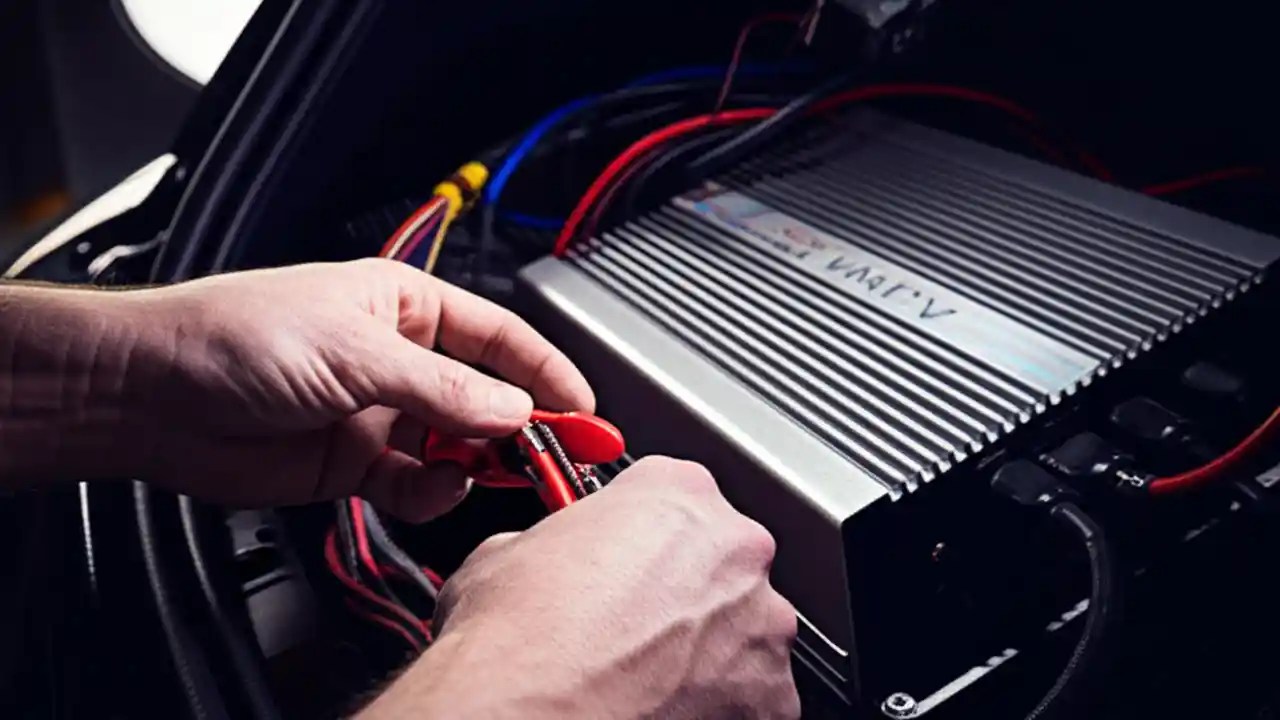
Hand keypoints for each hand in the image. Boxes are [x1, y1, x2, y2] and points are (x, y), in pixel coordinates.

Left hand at [117, 259, 593, 518]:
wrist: (154, 395)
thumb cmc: (235, 336)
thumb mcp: (355, 352)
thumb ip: (442, 389)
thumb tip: (513, 410)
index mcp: (405, 306)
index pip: (499, 338)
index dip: (547, 371)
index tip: (584, 408)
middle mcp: (399, 359)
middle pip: (485, 396)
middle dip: (520, 426)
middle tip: (555, 454)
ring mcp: (378, 413)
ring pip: (454, 446)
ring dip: (474, 463)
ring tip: (486, 472)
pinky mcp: (353, 463)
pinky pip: (414, 484)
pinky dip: (431, 493)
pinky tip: (434, 490)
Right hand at [363, 457, 800, 718]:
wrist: (529, 714)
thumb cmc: (518, 637)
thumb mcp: (509, 551)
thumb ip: (558, 541)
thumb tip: (554, 561)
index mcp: (678, 492)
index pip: (674, 496)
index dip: (640, 534)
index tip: (621, 557)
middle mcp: (735, 549)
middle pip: (720, 559)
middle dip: (683, 588)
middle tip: (631, 622)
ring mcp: (761, 624)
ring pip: (742, 628)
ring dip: (706, 645)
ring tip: (646, 672)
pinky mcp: (772, 696)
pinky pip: (753, 693)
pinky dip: (720, 700)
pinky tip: (667, 705)